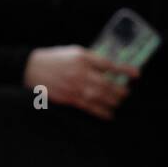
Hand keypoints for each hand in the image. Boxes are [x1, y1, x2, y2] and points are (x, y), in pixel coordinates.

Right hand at [24, 45, 138, 120]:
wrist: (30, 68)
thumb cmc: (54, 58)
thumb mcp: (73, 52)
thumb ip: (91, 59)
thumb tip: (110, 69)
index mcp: (83, 57)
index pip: (109, 64)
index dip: (125, 70)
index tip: (137, 74)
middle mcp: (80, 72)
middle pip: (106, 84)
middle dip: (120, 90)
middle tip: (126, 93)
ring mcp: (74, 86)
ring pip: (99, 96)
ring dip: (112, 101)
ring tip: (119, 102)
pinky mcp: (68, 98)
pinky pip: (89, 107)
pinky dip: (101, 112)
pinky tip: (109, 114)